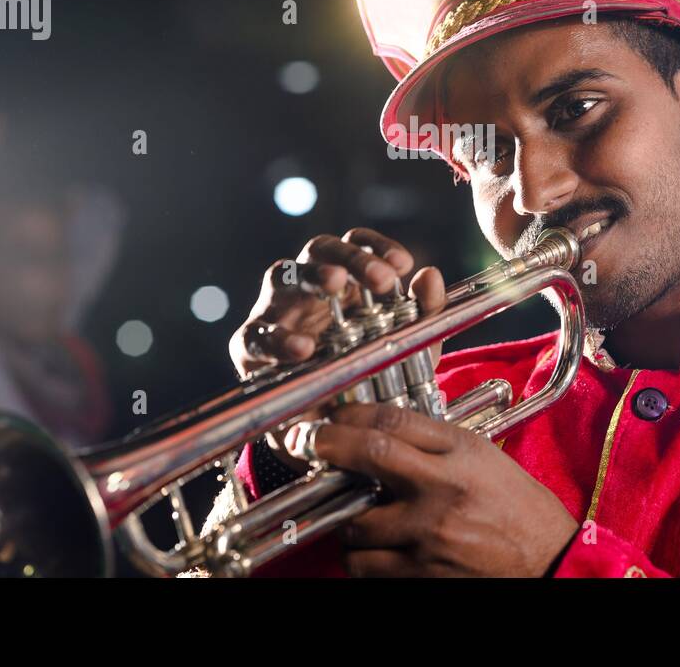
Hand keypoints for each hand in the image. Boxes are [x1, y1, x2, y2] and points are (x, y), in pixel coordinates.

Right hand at [228, 228, 446, 468]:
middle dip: (350, 258)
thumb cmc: (369, 377)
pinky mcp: (249, 350)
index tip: (402, 265)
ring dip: (310, 277)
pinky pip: (253, 337)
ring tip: (335, 284)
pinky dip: (277, 340)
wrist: (333, 435)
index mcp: (343, 282)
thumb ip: (423, 311)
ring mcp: (274, 313)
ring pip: (279, 277)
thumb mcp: (406, 347)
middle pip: (318, 250)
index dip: (375, 246)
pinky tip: (304, 348)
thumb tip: (430, 275)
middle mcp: (305, 288)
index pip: (353, 244)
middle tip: (381, 279)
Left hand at [311, 402, 580, 576]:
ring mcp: (430, 535)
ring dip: (345, 518)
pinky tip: (372, 548)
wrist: (548, 561)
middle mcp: (443, 490)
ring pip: (356, 522)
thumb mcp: (482, 457)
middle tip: (314, 447)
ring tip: (356, 514)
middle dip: (329, 448)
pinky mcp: (422, 575)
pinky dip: (359, 556)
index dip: (351, 415)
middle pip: (369, 456)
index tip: (334, 419)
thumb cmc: (517, 508)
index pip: (394, 420)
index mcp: (460, 454)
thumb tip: (378, 428)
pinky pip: (366, 565)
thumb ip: (433, 441)